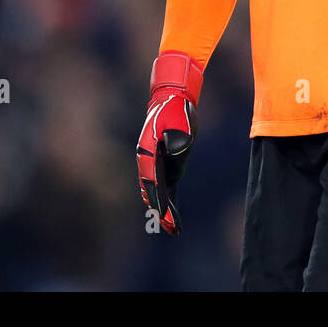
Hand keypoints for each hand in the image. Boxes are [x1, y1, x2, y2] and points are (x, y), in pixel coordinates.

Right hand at [136, 51, 203, 235]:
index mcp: (148, 150)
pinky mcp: (164, 164)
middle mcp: (147, 159)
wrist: (172, 99)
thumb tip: (175, 150)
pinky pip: (164, 185)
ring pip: (156, 190)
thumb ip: (177, 136)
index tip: (162, 212)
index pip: (152, 178)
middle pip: (152, 189)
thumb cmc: (176, 110)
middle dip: (160, 209)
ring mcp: (155, 163)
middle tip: (169, 227)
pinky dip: (167, 200)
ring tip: (171, 228)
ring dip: (162, 208)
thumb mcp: (179, 120)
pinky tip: (172, 214)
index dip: (157, 197)